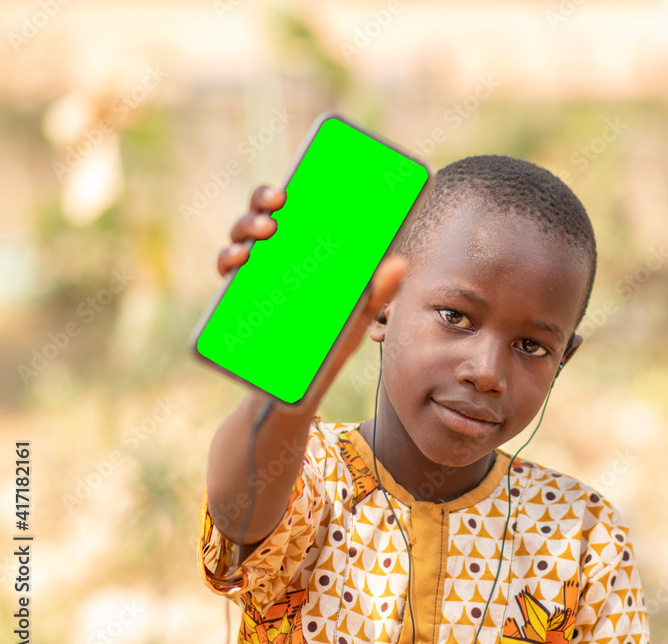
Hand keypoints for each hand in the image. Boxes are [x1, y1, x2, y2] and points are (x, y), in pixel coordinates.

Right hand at [218, 185, 406, 412]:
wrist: (295, 395)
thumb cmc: (327, 348)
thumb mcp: (356, 319)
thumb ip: (377, 293)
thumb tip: (401, 262)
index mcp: (299, 256)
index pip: (288, 214)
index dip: (283, 193)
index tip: (293, 183)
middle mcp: (270, 263)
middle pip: (260, 220)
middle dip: (262, 201)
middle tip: (280, 201)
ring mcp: (250, 284)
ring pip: (237, 243)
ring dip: (244, 228)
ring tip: (264, 231)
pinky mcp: (235, 308)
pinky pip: (226, 279)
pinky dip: (227, 264)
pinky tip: (238, 261)